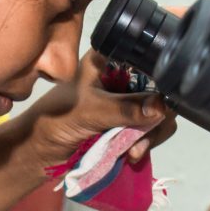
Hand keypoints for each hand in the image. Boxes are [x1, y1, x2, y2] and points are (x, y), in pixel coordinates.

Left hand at [17, 51, 176, 170]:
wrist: (40, 152)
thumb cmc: (55, 120)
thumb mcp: (90, 111)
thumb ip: (124, 108)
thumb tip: (161, 107)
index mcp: (110, 59)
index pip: (147, 56)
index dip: (162, 71)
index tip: (168, 90)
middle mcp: (123, 75)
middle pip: (159, 87)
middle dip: (156, 114)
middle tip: (145, 133)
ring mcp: (128, 100)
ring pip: (159, 112)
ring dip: (151, 134)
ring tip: (133, 150)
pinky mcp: (130, 122)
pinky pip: (152, 130)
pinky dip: (146, 143)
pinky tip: (132, 154)